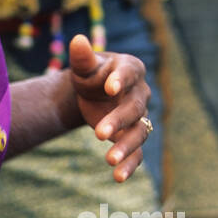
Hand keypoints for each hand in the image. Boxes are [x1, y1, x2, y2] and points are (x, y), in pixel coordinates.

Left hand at [67, 34, 151, 182]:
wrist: (93, 91)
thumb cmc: (91, 73)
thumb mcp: (83, 66)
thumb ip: (81, 56)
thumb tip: (77, 40)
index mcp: (131, 69)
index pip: (129, 74)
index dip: (121, 80)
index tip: (110, 88)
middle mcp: (140, 93)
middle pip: (134, 108)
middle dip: (118, 120)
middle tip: (99, 134)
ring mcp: (139, 116)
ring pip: (139, 132)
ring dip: (126, 147)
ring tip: (109, 160)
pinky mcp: (132, 135)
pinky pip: (137, 152)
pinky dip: (130, 165)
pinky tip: (118, 178)